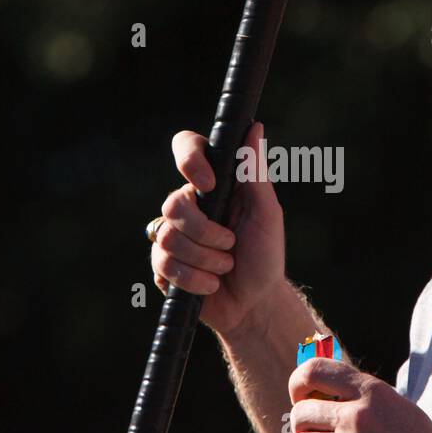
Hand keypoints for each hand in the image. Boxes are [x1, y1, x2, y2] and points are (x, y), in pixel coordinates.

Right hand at [151, 121, 285, 338]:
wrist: (255, 304)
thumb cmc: (265, 255)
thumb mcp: (267, 214)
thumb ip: (256, 173)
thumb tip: (254, 128)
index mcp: (213, 185)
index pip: (187, 148)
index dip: (189, 160)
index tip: (207, 184)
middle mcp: (189, 205)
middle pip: (173, 204)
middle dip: (206, 232)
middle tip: (231, 245)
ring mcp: (173, 235)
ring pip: (168, 238)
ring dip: (205, 259)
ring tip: (225, 268)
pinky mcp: (163, 265)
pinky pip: (164, 265)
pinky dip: (195, 279)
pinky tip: (211, 285)